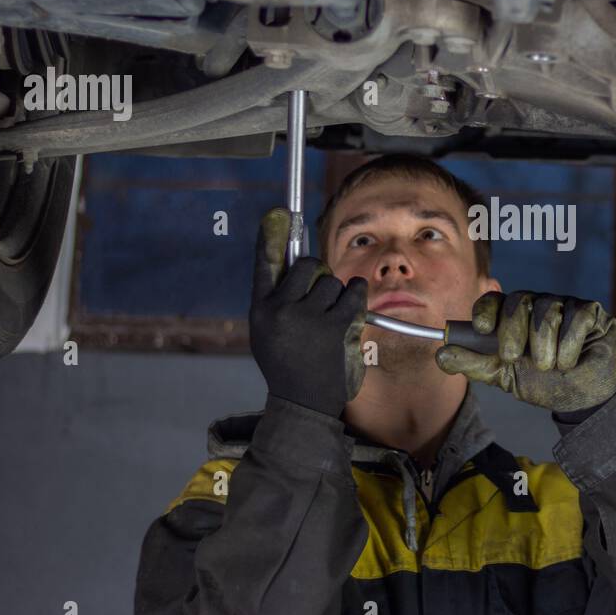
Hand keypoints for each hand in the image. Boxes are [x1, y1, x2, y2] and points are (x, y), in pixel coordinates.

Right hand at [249, 208, 367, 417]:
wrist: (303, 402)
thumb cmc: (287, 361)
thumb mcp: (267, 331)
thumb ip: (276, 296)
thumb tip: (291, 256)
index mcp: (259, 310)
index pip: (264, 264)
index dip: (272, 237)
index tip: (279, 212)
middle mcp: (280, 311)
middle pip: (308, 266)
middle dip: (318, 276)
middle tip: (318, 298)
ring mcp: (308, 319)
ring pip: (333, 282)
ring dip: (337, 294)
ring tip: (329, 319)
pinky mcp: (336, 327)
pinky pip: (353, 292)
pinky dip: (356, 295)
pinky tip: (351, 307)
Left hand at [435, 291, 615, 411]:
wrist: (580, 399)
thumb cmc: (542, 383)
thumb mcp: (504, 377)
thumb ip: (474, 364)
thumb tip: (440, 356)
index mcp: (513, 316)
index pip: (494, 300)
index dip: (486, 309)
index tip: (483, 328)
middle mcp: (537, 304)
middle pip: (518, 301)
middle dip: (512, 332)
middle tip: (514, 359)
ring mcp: (565, 304)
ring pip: (547, 310)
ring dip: (544, 347)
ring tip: (548, 367)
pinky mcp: (591, 311)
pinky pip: (576, 316)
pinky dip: (569, 345)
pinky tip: (571, 361)